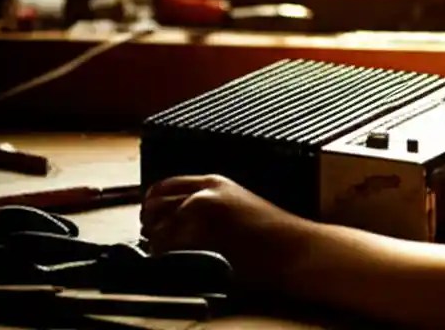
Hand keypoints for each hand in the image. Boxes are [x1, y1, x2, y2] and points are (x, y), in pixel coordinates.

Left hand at [141, 174, 310, 286]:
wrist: (293, 247)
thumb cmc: (273, 234)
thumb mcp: (239, 203)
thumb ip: (207, 203)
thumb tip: (172, 218)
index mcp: (213, 181)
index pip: (163, 186)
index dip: (152, 204)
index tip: (153, 219)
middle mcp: (202, 193)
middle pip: (153, 205)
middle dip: (151, 224)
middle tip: (160, 241)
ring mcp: (198, 215)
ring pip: (155, 230)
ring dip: (158, 244)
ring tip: (176, 254)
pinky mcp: (197, 237)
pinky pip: (165, 250)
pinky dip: (166, 259)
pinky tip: (184, 263)